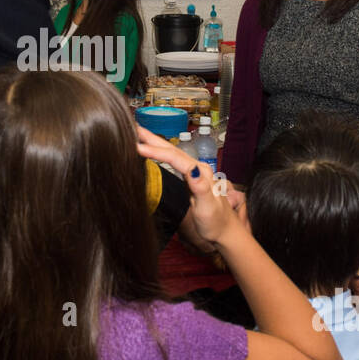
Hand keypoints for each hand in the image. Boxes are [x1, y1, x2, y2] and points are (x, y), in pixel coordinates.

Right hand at [135, 126, 243, 247]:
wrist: (224, 231)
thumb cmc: (216, 222)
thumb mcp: (208, 207)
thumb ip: (201, 188)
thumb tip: (192, 170)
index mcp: (201, 173)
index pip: (174, 158)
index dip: (155, 152)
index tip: (138, 148)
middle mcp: (198, 168)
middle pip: (172, 149)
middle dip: (153, 138)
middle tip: (134, 128)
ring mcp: (194, 172)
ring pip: (172, 153)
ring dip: (156, 142)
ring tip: (139, 134)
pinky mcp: (190, 178)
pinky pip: (172, 161)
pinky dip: (161, 153)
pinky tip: (154, 150)